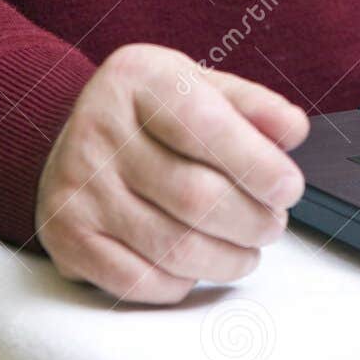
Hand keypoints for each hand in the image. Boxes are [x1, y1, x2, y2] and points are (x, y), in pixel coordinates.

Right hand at [34, 42, 309, 303]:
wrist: (78, 135)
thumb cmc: (154, 112)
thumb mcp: (201, 86)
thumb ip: (252, 105)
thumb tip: (294, 130)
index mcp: (138, 78)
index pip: (204, 124)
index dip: (255, 163)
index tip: (289, 188)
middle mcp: (98, 128)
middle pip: (194, 196)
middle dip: (251, 220)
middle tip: (273, 224)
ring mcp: (77, 185)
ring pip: (172, 247)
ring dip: (227, 258)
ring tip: (249, 248)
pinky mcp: (66, 236)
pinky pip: (139, 281)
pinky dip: (182, 281)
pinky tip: (198, 262)